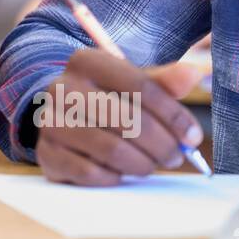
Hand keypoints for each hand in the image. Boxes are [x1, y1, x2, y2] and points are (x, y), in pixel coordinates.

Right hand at [34, 48, 204, 185]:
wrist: (56, 115)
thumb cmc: (104, 99)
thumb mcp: (129, 84)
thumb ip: (163, 82)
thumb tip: (193, 74)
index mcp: (87, 61)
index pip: (141, 87)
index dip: (174, 115)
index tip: (192, 137)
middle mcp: (62, 87)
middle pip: (129, 121)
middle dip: (162, 144)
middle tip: (175, 156)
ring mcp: (49, 121)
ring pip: (111, 149)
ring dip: (142, 164)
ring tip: (151, 165)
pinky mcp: (45, 152)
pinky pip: (90, 173)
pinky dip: (114, 177)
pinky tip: (121, 172)